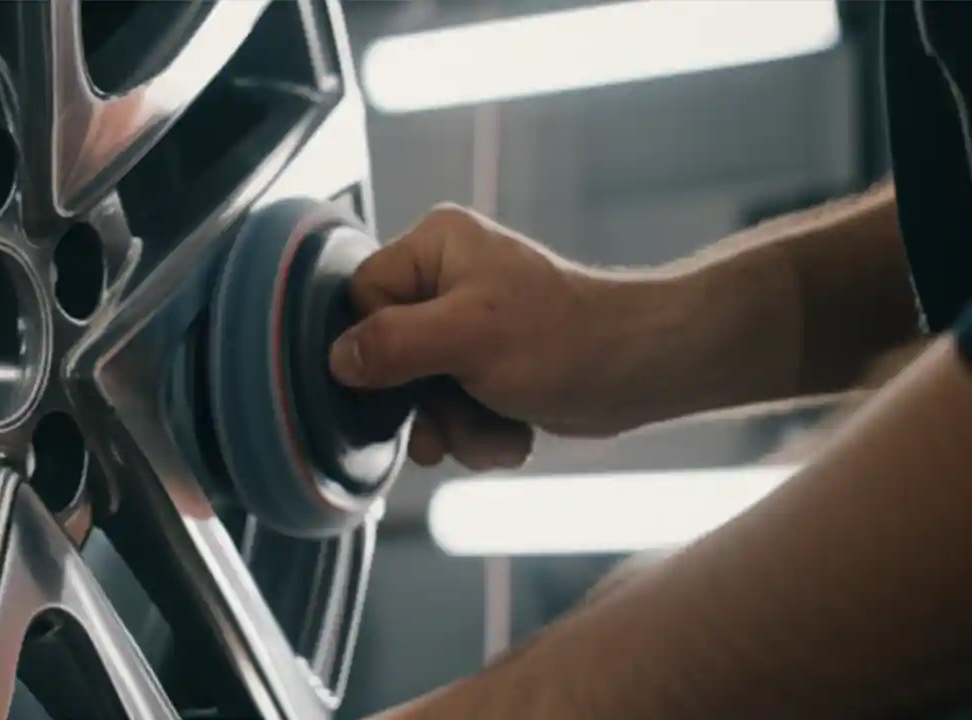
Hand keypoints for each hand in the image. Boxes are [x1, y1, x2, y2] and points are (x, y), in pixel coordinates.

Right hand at [330, 204, 648, 468]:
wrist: (642, 371)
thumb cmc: (563, 340)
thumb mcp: (466, 339)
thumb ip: (393, 344)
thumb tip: (336, 361)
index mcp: (435, 246)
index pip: (362, 298)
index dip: (379, 349)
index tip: (412, 381)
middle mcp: (445, 278)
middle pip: (388, 355)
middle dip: (425, 405)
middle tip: (449, 427)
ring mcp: (466, 325)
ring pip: (420, 393)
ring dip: (456, 429)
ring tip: (495, 432)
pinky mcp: (488, 365)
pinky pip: (454, 408)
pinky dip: (480, 433)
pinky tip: (514, 434)